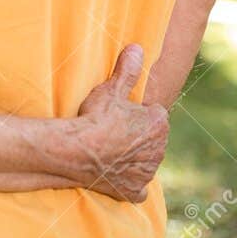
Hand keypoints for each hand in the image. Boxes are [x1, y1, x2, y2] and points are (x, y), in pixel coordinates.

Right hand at [72, 45, 168, 202]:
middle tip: (115, 130)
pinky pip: (138, 189)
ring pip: (147, 162)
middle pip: (153, 139)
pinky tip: (119, 176)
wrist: (77, 150)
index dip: (138, 114)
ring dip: (136, 158)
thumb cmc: (95, 118)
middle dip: (139, 135)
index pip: (156, 115)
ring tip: (112, 150)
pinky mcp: (134, 189)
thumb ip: (127, 70)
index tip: (122, 113)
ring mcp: (147, 172)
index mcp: (158, 124)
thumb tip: (138, 48)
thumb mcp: (111, 90)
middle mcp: (159, 150)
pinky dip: (131, 184)